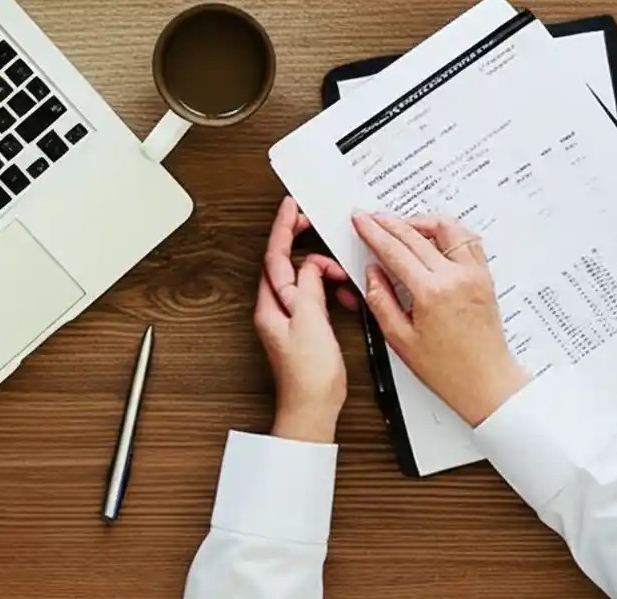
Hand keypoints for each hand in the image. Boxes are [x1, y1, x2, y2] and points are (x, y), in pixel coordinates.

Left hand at [255, 197, 357, 442]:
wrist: (312, 409)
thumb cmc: (309, 375)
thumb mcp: (311, 321)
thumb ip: (309, 287)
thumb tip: (311, 265)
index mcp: (272, 305)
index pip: (274, 256)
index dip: (283, 228)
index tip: (291, 207)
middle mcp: (276, 309)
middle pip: (287, 264)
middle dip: (304, 244)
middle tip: (316, 224)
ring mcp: (289, 318)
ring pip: (304, 280)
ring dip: (324, 273)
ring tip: (343, 280)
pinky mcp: (304, 328)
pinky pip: (315, 297)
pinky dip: (330, 291)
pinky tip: (344, 299)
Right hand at [352, 212, 529, 425]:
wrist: (486, 381)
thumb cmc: (447, 369)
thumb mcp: (400, 339)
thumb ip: (381, 301)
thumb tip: (372, 273)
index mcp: (431, 293)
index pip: (394, 250)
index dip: (373, 232)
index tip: (360, 220)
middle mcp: (455, 277)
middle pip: (415, 235)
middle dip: (389, 222)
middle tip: (372, 217)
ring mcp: (473, 274)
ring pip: (447, 228)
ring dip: (422, 221)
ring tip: (403, 224)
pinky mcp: (484, 277)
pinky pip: (468, 240)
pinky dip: (449, 231)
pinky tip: (434, 236)